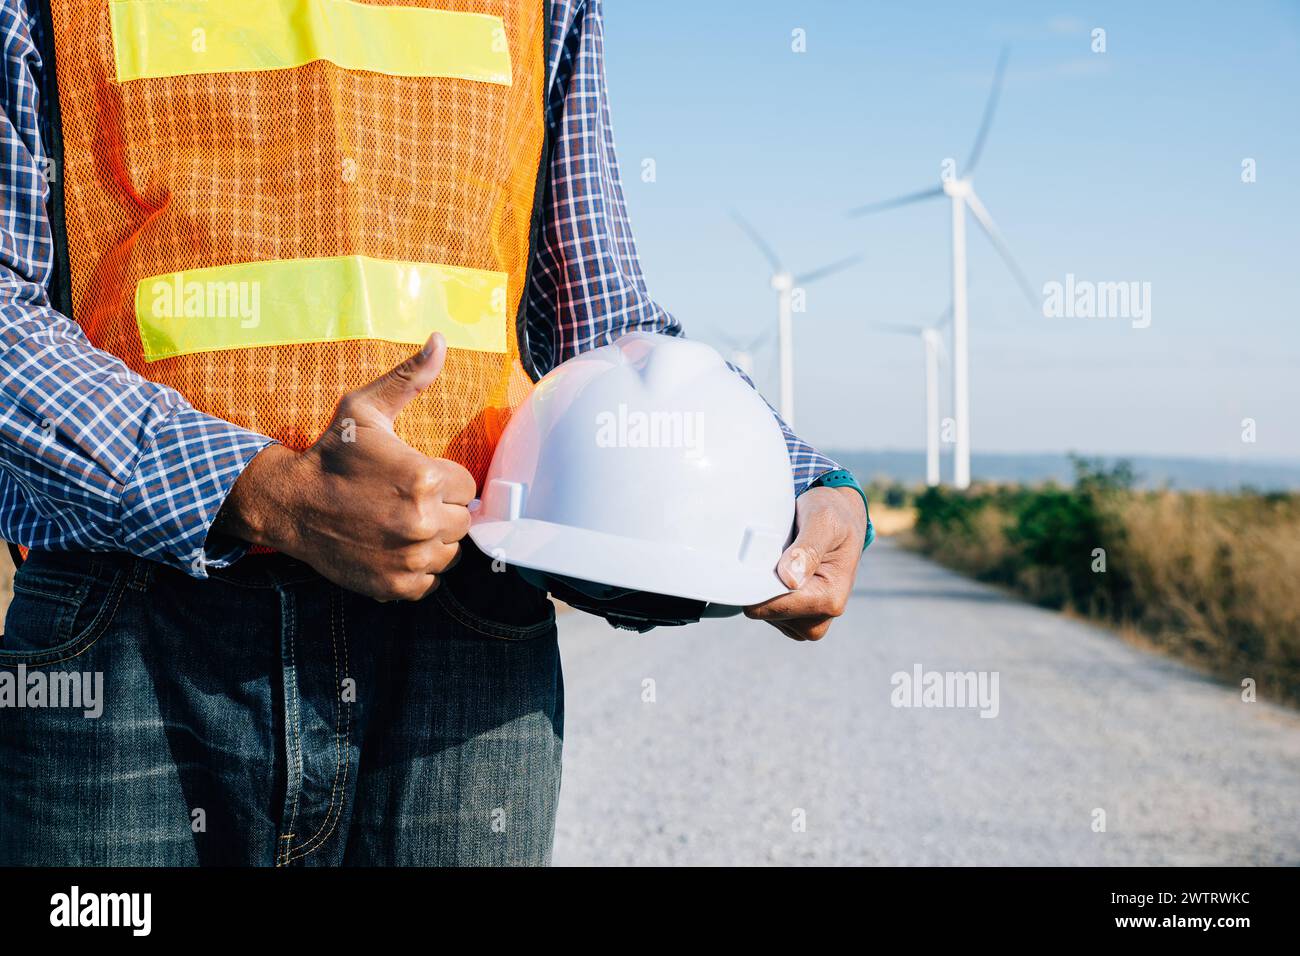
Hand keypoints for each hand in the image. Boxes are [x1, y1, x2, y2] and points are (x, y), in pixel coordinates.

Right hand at [216, 333, 475, 601]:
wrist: (290, 504)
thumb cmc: (331, 454)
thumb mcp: (366, 409)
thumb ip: (409, 378)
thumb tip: (439, 340)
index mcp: (424, 478)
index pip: (467, 485)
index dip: (444, 479)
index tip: (416, 475)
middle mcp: (422, 522)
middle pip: (463, 519)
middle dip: (441, 508)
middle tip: (405, 499)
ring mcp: (410, 559)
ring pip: (450, 550)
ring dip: (433, 538)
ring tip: (400, 521)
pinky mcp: (398, 586)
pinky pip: (432, 579)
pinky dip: (418, 566)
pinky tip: (394, 546)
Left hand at [744, 485, 867, 640]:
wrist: (841, 519)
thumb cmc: (833, 517)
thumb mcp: (823, 521)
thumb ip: (807, 550)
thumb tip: (790, 580)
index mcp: (830, 599)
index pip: (772, 606)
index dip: (758, 583)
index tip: (758, 557)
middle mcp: (821, 617)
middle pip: (764, 612)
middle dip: (762, 583)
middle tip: (775, 552)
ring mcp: (808, 621)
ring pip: (762, 612)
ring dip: (764, 583)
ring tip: (782, 558)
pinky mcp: (796, 617)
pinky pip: (765, 610)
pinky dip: (765, 588)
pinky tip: (779, 568)